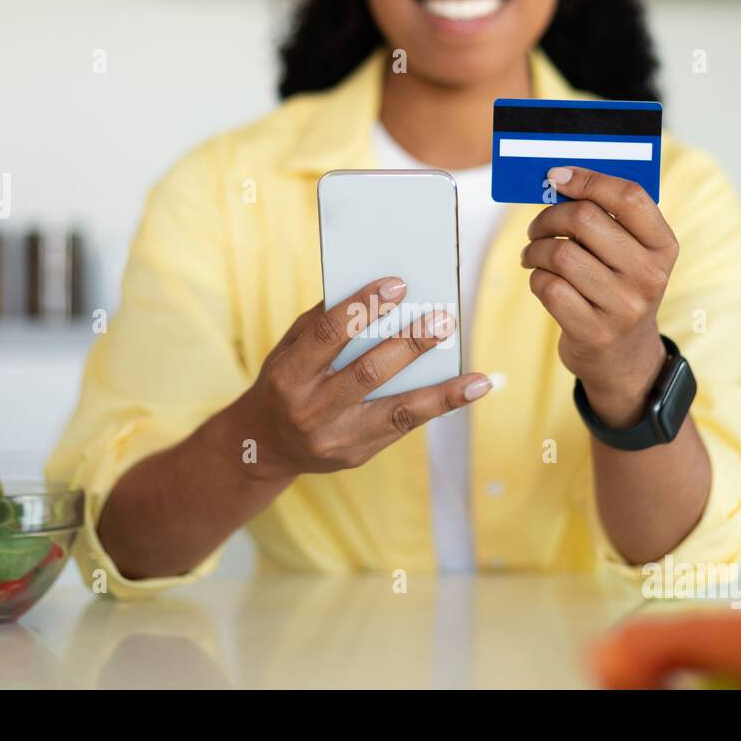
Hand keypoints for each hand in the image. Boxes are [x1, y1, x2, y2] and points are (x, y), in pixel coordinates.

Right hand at [235, 277, 490, 479]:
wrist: (264, 446)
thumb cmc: (284, 384)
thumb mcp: (287, 351)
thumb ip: (322, 325)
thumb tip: (375, 294)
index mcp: (288, 376)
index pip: (327, 335)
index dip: (363, 307)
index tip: (398, 284)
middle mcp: (309, 410)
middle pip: (367, 373)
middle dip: (409, 344)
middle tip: (443, 318)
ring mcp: (334, 438)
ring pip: (396, 411)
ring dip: (441, 393)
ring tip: (477, 378)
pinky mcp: (356, 456)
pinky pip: (402, 428)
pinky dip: (438, 408)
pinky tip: (469, 392)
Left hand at [521, 166, 678, 427]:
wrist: (624, 359)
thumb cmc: (618, 291)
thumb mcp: (632, 257)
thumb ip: (608, 220)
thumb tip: (559, 180)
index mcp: (663, 247)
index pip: (629, 196)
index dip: (588, 179)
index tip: (556, 177)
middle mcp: (649, 276)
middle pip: (585, 220)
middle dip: (549, 218)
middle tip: (536, 228)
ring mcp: (623, 307)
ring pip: (560, 254)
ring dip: (535, 250)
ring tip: (532, 255)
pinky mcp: (593, 331)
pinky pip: (549, 287)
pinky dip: (536, 278)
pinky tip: (541, 281)